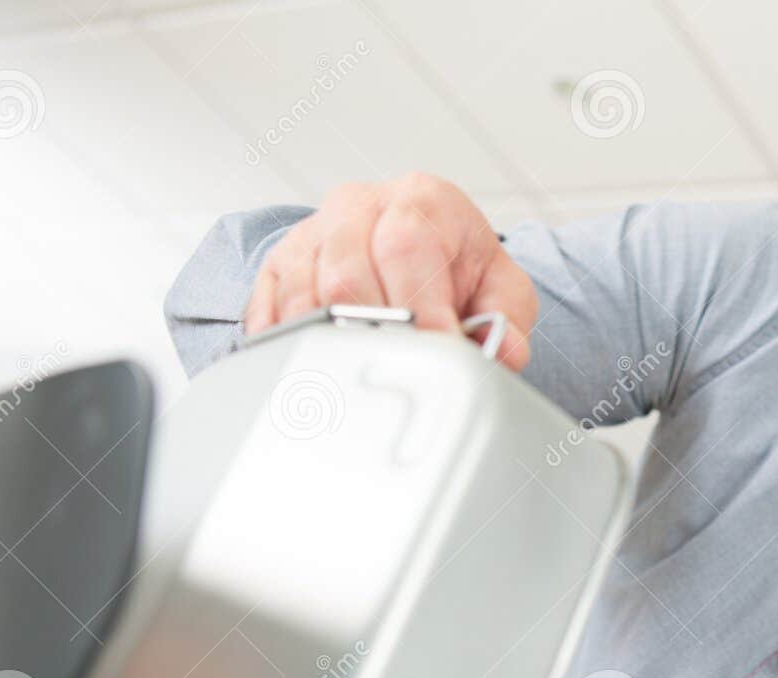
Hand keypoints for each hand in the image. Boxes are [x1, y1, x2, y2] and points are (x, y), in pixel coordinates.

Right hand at [244, 173, 536, 369]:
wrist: (421, 247)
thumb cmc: (459, 267)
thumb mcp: (500, 288)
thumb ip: (507, 320)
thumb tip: (502, 352)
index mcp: (421, 200)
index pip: (406, 246)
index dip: (419, 305)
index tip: (434, 349)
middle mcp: (359, 206)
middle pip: (347, 272)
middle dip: (375, 331)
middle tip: (396, 369)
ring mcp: (313, 233)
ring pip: (304, 293)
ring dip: (332, 344)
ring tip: (360, 376)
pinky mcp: (280, 264)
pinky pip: (270, 308)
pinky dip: (289, 345)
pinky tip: (315, 369)